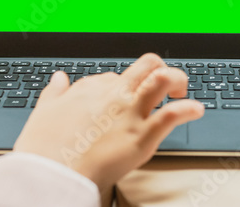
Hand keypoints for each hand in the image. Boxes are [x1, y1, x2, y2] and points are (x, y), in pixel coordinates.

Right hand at [14, 53, 203, 202]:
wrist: (51, 175)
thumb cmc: (45, 148)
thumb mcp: (43, 112)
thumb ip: (55, 93)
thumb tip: (60, 77)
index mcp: (91, 88)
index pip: (118, 75)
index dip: (126, 85)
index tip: (128, 96)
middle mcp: (113, 94)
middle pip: (146, 65)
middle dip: (160, 70)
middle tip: (166, 86)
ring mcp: (129, 112)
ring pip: (162, 79)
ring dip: (178, 80)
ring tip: (182, 91)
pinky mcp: (141, 135)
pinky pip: (171, 115)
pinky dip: (189, 109)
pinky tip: (195, 109)